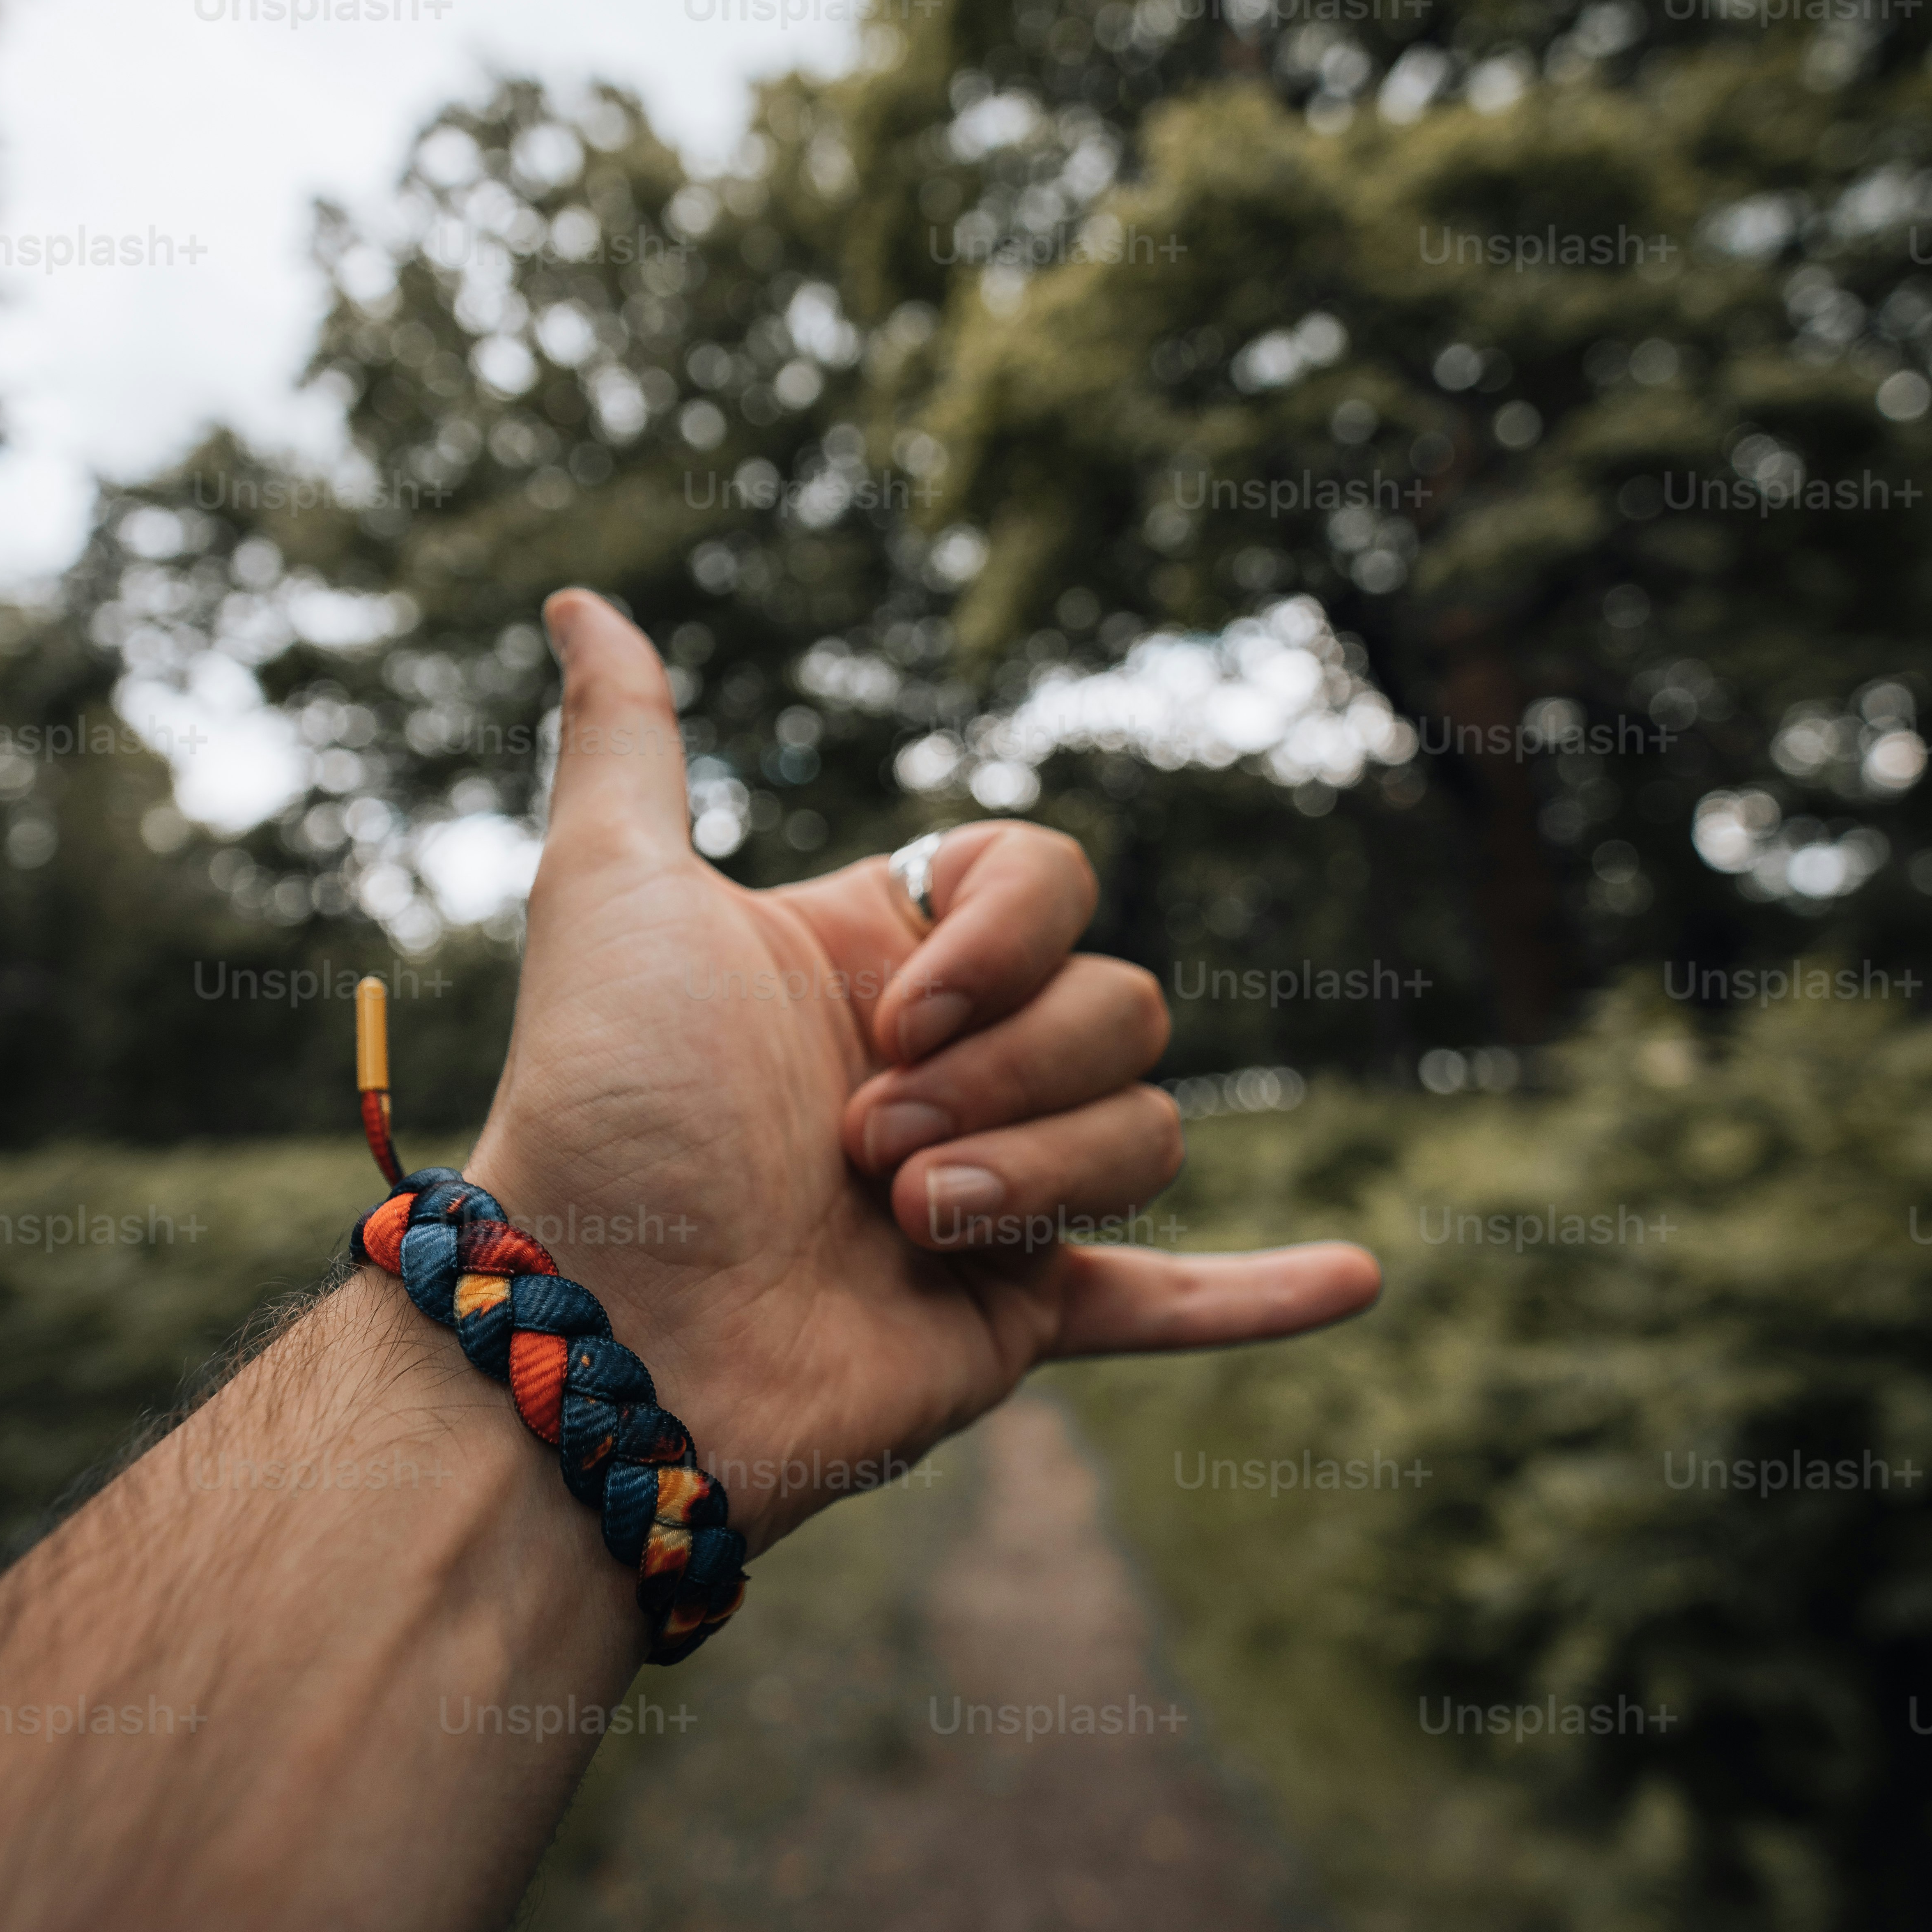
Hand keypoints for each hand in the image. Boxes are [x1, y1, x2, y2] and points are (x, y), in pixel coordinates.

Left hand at [470, 590, 1380, 1554]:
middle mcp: (948, 1066)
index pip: (1048, 883)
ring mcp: (994, 1192)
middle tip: (864, 1141)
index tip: (894, 1008)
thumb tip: (579, 602)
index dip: (1004, 938)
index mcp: (880, 963)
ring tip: (905, 1223)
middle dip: (1005, 1070)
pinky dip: (1261, 1293)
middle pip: (1117, 1005)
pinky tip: (1352, 1278)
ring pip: (1142, 1132)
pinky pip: (1166, 1296)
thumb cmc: (609, 1108)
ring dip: (1034, 1173)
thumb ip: (625, 742)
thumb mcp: (610, 889)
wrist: (612, 1329)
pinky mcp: (1018, 1312)